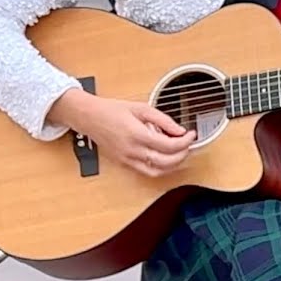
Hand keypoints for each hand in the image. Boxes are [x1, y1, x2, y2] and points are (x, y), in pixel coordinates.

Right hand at [49, 89, 196, 177]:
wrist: (89, 117)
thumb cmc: (112, 110)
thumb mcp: (141, 108)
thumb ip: (163, 120)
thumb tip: (179, 130)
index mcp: (137, 135)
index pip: (169, 145)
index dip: (185, 142)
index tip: (192, 134)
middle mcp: (132, 151)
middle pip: (166, 162)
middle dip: (183, 154)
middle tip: (189, 144)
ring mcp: (127, 160)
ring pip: (157, 171)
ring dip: (173, 164)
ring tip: (180, 152)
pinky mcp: (124, 164)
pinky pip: (146, 172)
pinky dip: (160, 168)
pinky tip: (165, 157)